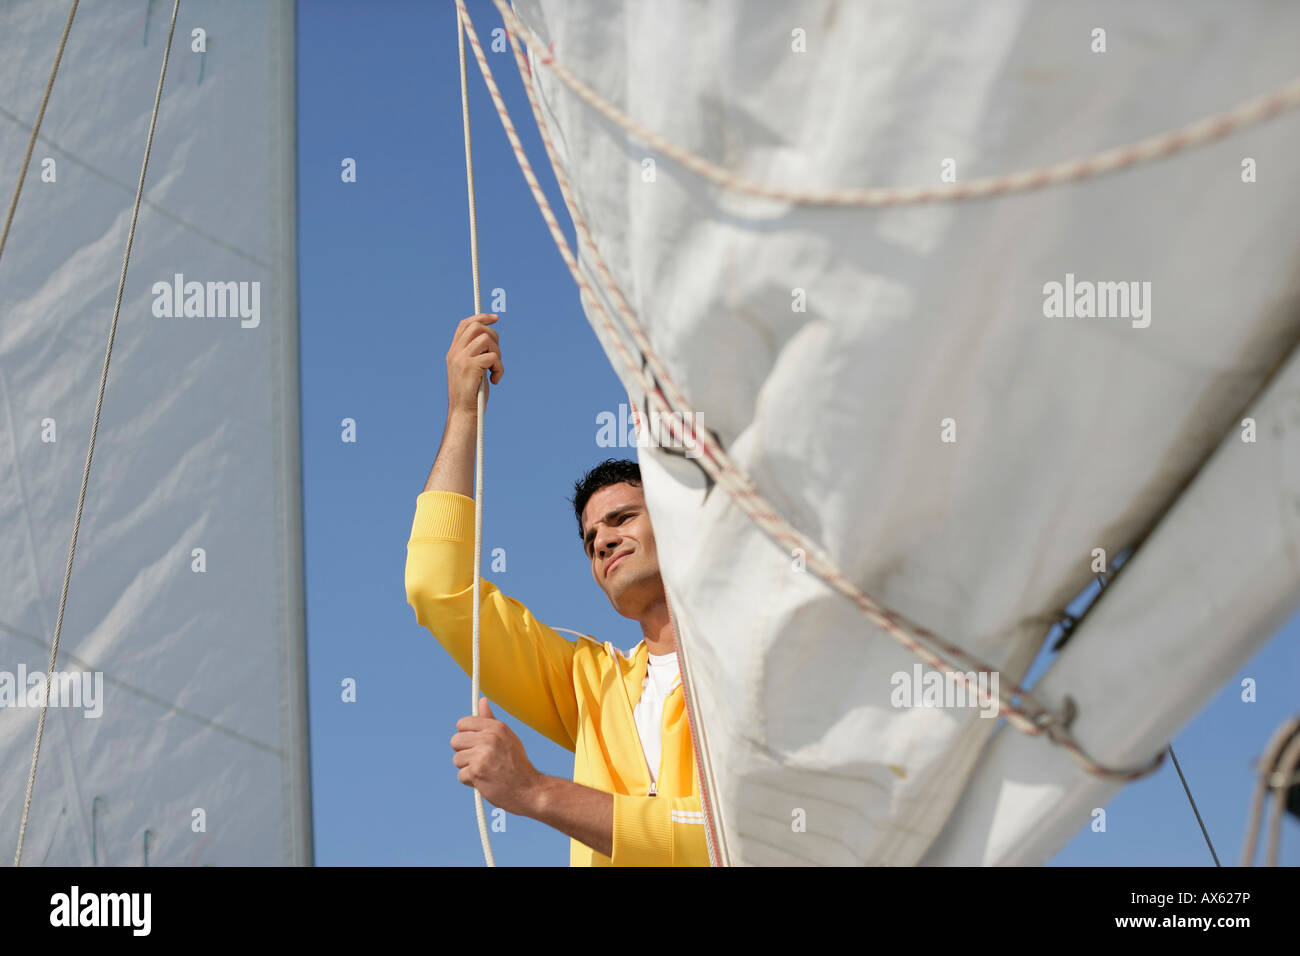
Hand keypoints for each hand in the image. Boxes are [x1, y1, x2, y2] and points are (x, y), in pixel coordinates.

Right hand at [446, 313, 502, 413]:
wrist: (463, 413)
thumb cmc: (471, 394)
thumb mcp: (470, 370)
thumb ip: (475, 354)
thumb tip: (491, 339)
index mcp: (453, 352)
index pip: (465, 324)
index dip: (481, 317)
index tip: (495, 318)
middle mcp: (455, 352)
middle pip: (477, 327)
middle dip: (494, 337)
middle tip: (497, 355)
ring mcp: (461, 358)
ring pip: (486, 339)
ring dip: (497, 354)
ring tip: (494, 370)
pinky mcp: (470, 367)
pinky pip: (493, 357)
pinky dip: (499, 369)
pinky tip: (495, 381)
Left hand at [450, 697, 542, 816]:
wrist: (530, 790)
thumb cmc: (517, 764)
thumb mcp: (507, 737)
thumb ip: (490, 720)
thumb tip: (482, 701)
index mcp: (496, 727)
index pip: (463, 723)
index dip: (465, 735)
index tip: (473, 743)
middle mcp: (489, 738)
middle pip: (455, 741)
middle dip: (463, 752)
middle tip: (478, 759)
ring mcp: (482, 755)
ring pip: (456, 759)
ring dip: (467, 768)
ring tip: (484, 771)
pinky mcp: (476, 772)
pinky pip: (460, 775)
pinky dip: (470, 781)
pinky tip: (485, 781)